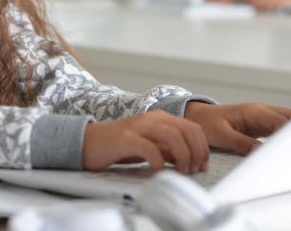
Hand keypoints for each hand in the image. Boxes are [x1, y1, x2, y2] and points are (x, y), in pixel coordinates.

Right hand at [83, 110, 209, 173]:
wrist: (88, 142)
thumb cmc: (119, 147)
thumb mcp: (149, 147)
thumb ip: (168, 150)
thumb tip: (190, 160)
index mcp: (160, 118)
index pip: (192, 127)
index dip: (202, 147)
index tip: (202, 165)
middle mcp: (152, 118)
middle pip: (187, 130)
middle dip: (197, 152)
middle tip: (193, 171)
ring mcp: (138, 126)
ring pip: (173, 136)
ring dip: (183, 156)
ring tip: (181, 172)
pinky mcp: (125, 139)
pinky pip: (150, 148)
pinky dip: (159, 162)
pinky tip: (158, 171)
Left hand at [184, 102, 290, 154]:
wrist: (199, 116)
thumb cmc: (207, 123)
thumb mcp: (222, 135)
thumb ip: (242, 143)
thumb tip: (262, 152)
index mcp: (254, 111)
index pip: (281, 121)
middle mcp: (262, 111)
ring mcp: (264, 117)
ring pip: (289, 121)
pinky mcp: (263, 124)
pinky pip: (282, 127)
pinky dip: (290, 135)